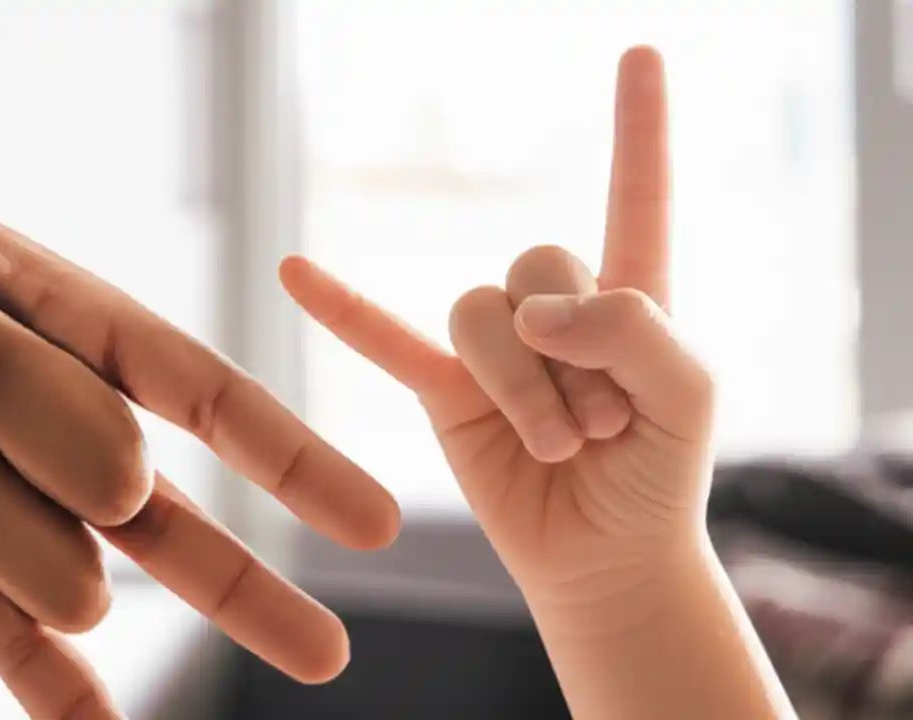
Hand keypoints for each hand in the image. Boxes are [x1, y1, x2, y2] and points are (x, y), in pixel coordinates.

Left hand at [0, 2, 398, 715]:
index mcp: (79, 333)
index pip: (209, 396)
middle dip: (18, 433)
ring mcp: (30, 518)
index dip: (295, 459)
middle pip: (123, 477)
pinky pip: (34, 656)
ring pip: (74, 571)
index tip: (377, 522)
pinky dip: (70, 705)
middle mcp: (75, 430)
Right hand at [280, 47, 708, 618]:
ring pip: (480, 312)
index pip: (634, 195)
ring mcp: (494, 346)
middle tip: (607, 427)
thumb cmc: (658, 472)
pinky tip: (292, 272)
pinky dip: (343, 309)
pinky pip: (386, 340)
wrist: (605, 555)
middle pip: (540, 263)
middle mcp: (554, 306)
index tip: (641, 54)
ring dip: (526, 389)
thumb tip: (535, 308)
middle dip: (578, 353)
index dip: (639, 128)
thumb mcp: (687, 393)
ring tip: (561, 446)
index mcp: (628, 292)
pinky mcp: (443, 389)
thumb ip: (634, 326)